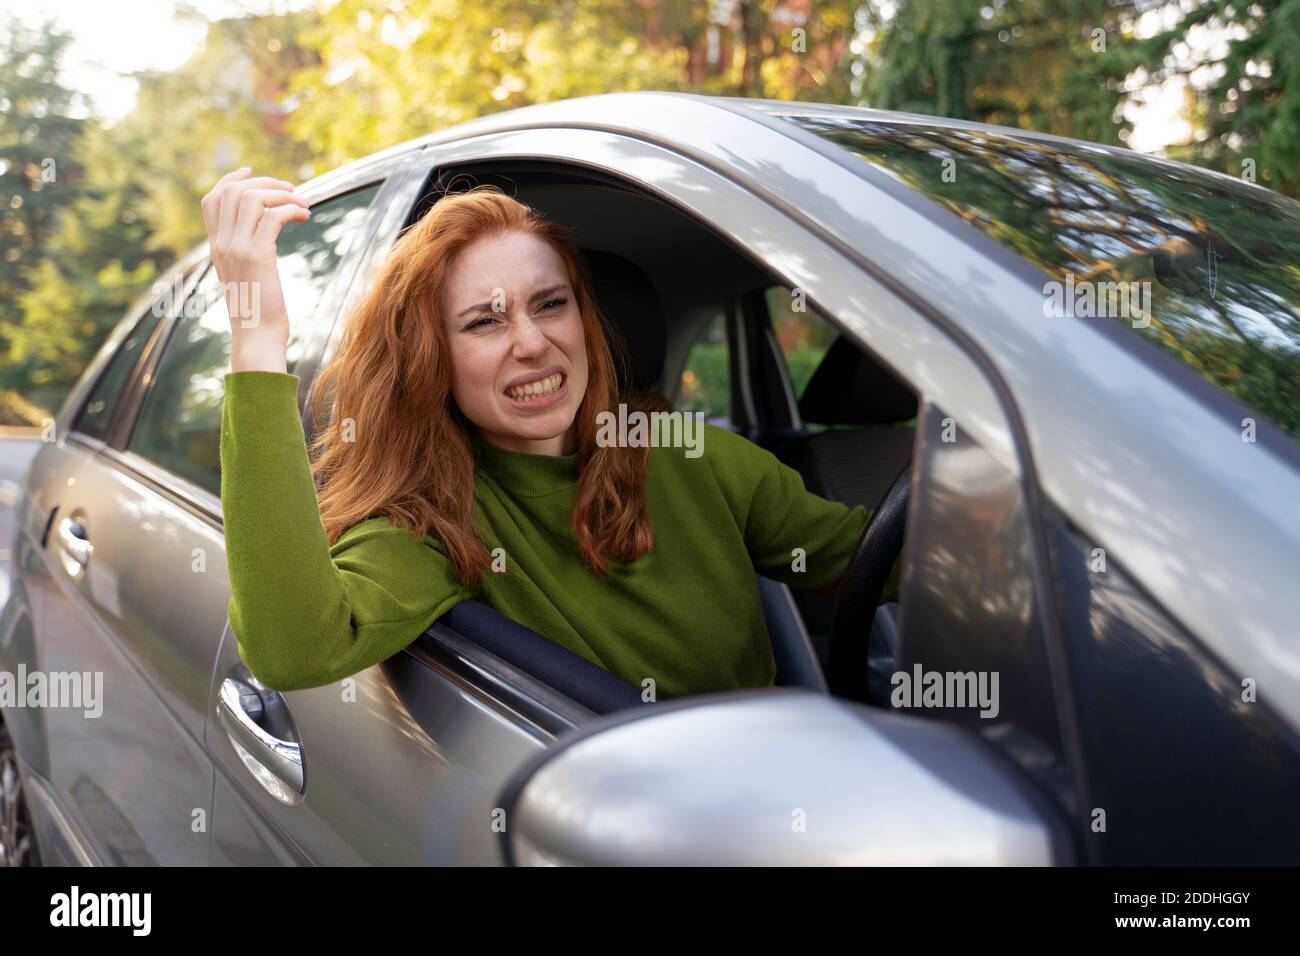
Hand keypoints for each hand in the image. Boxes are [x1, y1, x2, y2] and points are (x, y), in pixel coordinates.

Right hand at [200, 167, 310, 364]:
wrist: (257, 338)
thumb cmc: (258, 312)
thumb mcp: (246, 276)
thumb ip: (246, 251)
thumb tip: (264, 232)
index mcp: (216, 247)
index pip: (212, 199)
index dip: (231, 179)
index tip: (252, 172)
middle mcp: (222, 244)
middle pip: (233, 191)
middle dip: (265, 183)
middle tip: (291, 190)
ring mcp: (237, 249)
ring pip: (252, 198)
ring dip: (281, 193)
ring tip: (302, 204)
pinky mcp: (258, 256)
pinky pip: (272, 216)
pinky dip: (291, 209)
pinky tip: (305, 217)